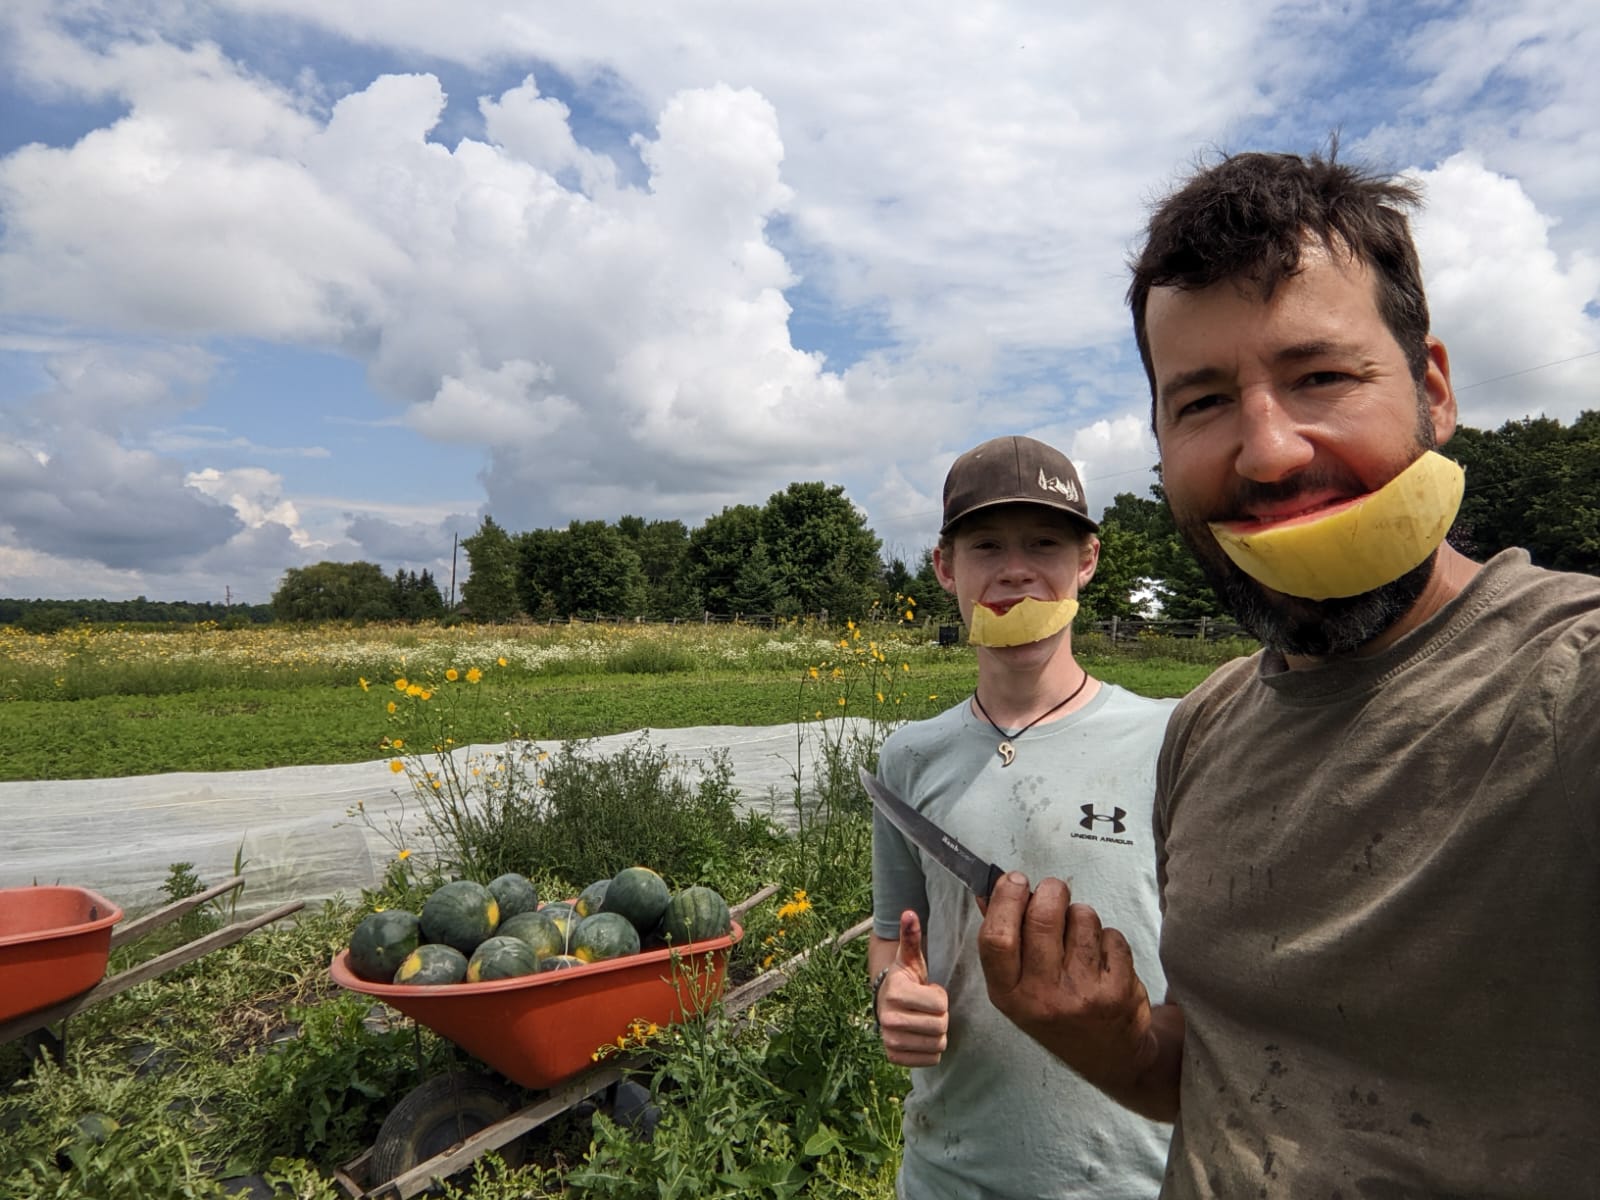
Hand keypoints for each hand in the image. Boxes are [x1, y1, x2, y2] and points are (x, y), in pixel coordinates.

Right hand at [877, 910, 948, 1066]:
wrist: (886, 1004)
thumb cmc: (906, 979)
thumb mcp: (910, 958)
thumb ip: (911, 936)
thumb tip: (909, 912)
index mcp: (895, 993)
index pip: (940, 1005)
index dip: (940, 997)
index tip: (928, 991)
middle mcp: (888, 1019)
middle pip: (940, 1027)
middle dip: (940, 1017)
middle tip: (927, 1008)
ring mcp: (889, 1041)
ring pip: (938, 1044)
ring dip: (937, 1033)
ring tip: (924, 1020)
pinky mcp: (893, 1058)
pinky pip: (931, 1059)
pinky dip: (931, 1050)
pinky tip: (920, 1036)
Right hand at [977, 873, 1157, 1093]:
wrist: (1109, 1057)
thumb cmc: (1055, 1011)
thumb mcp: (1018, 988)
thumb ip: (1002, 940)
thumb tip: (987, 890)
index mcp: (1008, 995)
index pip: (997, 939)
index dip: (1005, 900)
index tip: (1014, 881)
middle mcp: (1043, 998)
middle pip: (1042, 918)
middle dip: (1050, 892)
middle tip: (1053, 892)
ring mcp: (1082, 995)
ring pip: (1081, 919)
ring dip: (1081, 916)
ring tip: (1080, 939)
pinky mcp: (1117, 992)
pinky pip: (1112, 936)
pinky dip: (1108, 938)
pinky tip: (1104, 961)